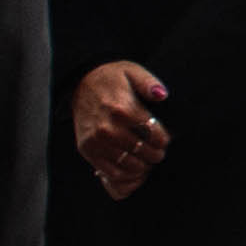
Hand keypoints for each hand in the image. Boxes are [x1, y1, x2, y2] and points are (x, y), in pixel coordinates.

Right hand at [72, 59, 168, 198]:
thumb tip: (162, 95)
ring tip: (147, 158)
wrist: (80, 84)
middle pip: (143, 151)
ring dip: (143, 165)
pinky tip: (133, 165)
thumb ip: (149, 83)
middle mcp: (107, 127)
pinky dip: (126, 173)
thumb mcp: (133, 72)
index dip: (164, 139)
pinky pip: (111, 171)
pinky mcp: (86, 149)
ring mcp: (95, 141)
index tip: (165, 139)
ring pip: (129, 164)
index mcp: (122, 109)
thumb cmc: (113, 79)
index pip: (153, 134)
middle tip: (158, 151)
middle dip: (156, 153)